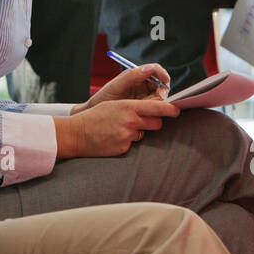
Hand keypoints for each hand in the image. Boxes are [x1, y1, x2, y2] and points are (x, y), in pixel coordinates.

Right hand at [65, 98, 180, 156]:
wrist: (77, 134)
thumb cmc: (95, 117)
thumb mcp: (114, 105)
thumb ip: (132, 107)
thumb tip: (151, 111)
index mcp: (128, 107)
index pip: (157, 108)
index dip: (170, 109)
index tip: (177, 110)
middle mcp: (130, 121)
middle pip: (157, 123)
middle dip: (154, 122)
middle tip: (142, 122)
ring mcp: (128, 136)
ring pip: (144, 134)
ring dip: (138, 132)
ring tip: (120, 130)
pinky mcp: (124, 148)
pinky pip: (133, 144)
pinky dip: (127, 142)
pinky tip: (114, 139)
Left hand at [76, 63, 169, 112]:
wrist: (96, 114)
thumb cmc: (103, 97)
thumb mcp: (116, 86)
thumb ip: (132, 76)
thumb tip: (150, 68)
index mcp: (137, 75)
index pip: (156, 70)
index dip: (162, 74)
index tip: (165, 81)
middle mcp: (143, 84)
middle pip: (161, 84)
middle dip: (162, 90)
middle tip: (158, 98)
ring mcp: (145, 96)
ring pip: (160, 97)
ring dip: (158, 102)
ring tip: (147, 106)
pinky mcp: (144, 108)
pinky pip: (155, 108)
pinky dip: (154, 110)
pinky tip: (146, 113)